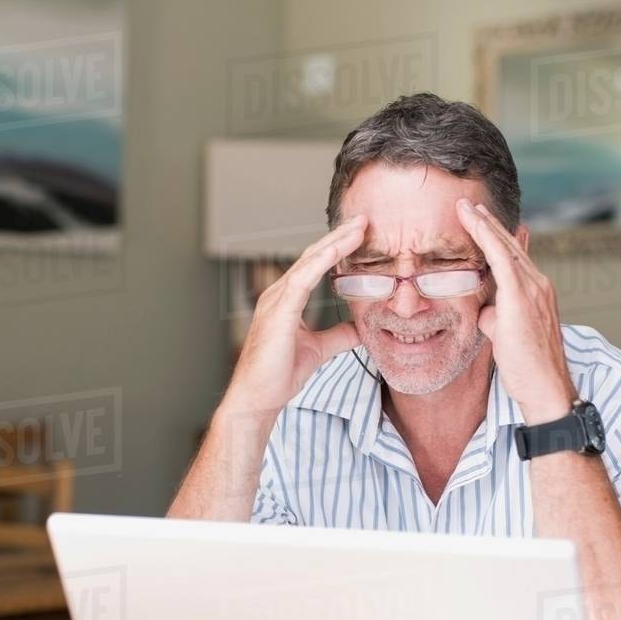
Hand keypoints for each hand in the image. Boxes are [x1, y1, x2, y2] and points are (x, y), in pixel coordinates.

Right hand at [222, 214, 367, 420]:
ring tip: (357, 229)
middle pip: (312, 256)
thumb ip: (339, 335)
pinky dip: (319, 263)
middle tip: (363, 220)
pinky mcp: (278, 313)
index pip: (315, 265)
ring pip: (308, 262)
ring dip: (334, 243)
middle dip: (339, 237)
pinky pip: (300, 281)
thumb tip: (360, 329)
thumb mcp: (319, 349)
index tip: (361, 234)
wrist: (257, 399)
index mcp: (287, 300)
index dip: (337, 248)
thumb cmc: (278, 375)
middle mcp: (278, 294)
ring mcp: (275, 301)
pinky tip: (336, 251)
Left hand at [455, 199, 575, 423]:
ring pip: (506, 247)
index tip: (480, 220)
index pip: (512, 257)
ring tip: (466, 208)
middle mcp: (538, 285)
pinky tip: (475, 224)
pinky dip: (488, 238)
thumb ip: (495, 317)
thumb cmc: (526, 369)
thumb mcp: (504, 335)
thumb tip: (484, 311)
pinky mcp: (523, 298)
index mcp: (535, 292)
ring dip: (484, 225)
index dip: (495, 237)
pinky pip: (503, 259)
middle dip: (488, 223)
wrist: (546, 389)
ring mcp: (534, 289)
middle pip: (510, 246)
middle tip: (469, 205)